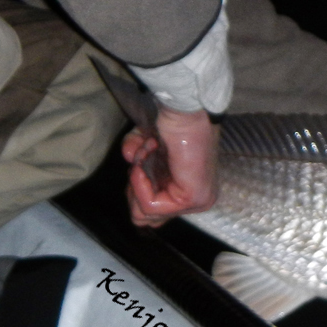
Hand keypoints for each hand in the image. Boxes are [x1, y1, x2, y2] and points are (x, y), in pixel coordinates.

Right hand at [123, 106, 218, 227]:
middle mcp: (197, 201)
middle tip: (144, 155)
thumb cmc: (172, 122)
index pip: (150, 210)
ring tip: (149, 151)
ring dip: (137, 178)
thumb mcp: (147, 145)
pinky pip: (150, 204)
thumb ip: (136, 156)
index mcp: (189, 191)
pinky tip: (149, 156)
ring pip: (144, 213)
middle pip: (145, 217)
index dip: (136, 185)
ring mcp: (197, 202)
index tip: (143, 155)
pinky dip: (139, 180)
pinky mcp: (191, 198)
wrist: (185, 109)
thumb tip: (129, 157)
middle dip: (134, 186)